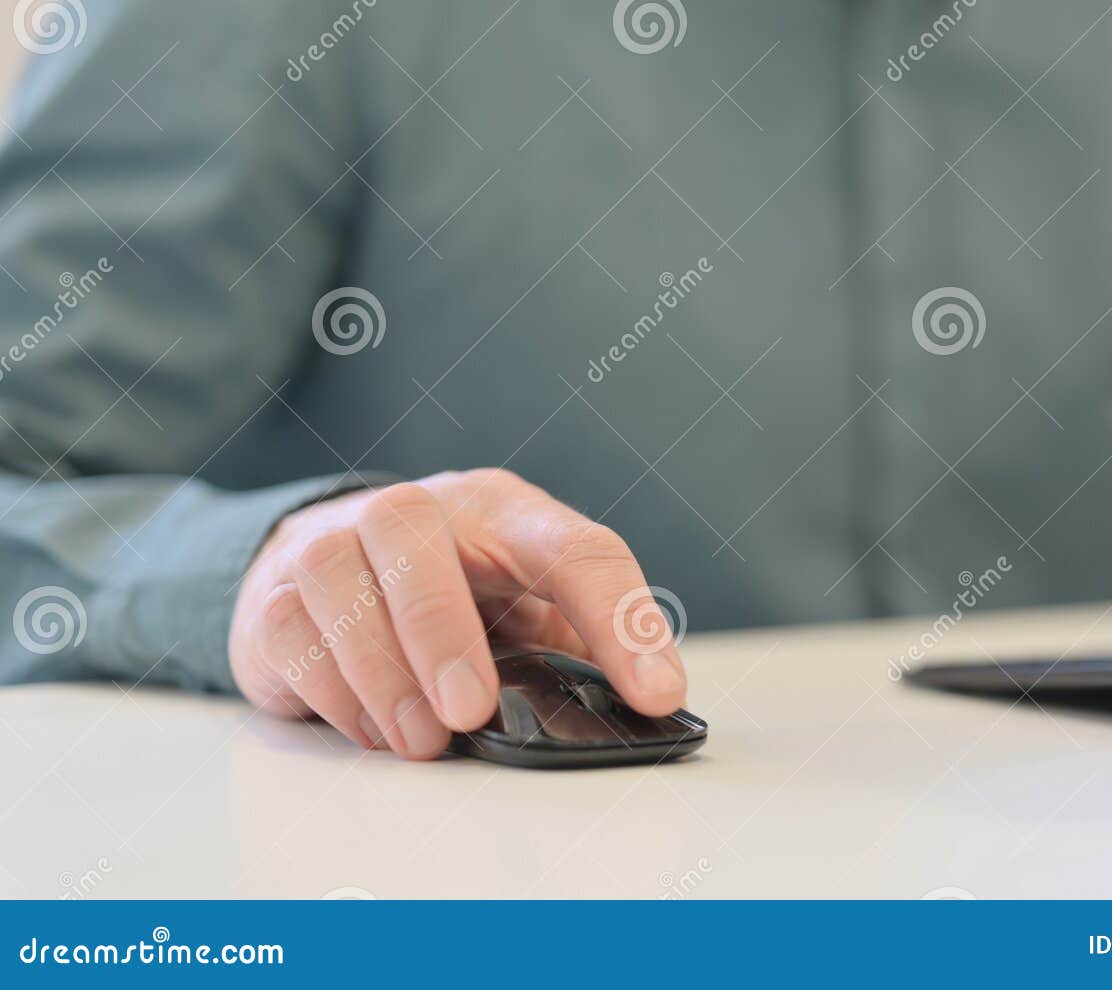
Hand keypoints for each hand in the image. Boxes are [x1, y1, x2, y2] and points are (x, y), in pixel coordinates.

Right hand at [228, 469, 686, 758]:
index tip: (656, 695)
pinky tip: (375, 730)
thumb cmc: (449, 591)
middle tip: (472, 713)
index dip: (622, 620)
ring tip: (422, 742)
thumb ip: (573, 647)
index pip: (576, 547)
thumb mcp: (524, 605)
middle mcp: (415, 510)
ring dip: (382, 669)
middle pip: (412, 527)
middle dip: (442, 628)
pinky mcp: (273, 595)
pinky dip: (333, 688)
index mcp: (503, 512)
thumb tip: (639, 709)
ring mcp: (332, 541)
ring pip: (336, 574)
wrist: (322, 567)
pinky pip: (289, 628)